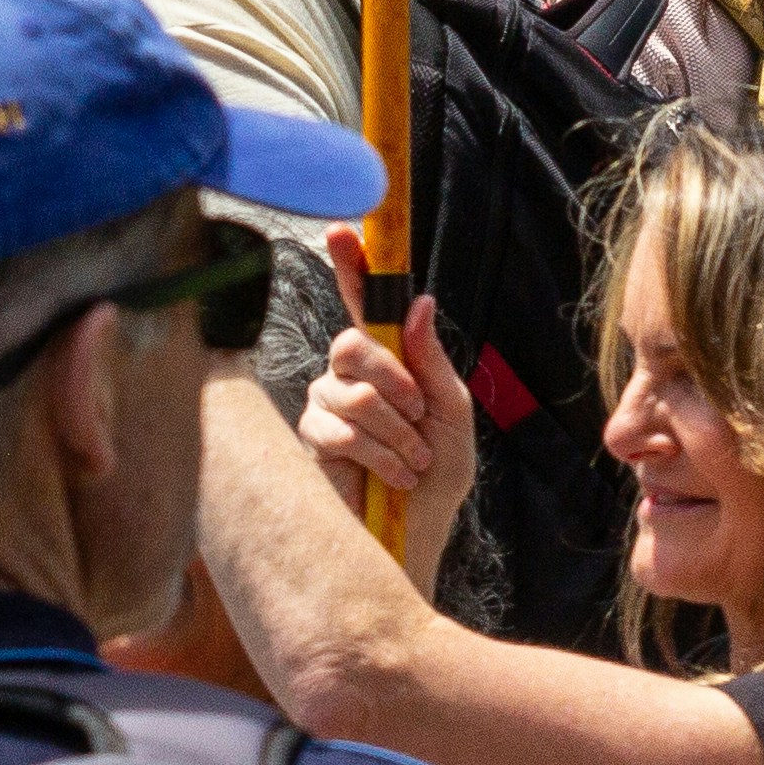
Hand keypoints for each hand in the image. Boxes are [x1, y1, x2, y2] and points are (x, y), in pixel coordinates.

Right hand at [306, 227, 475, 583]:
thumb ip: (434, 363)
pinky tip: (393, 476)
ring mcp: (324, 406)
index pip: (365, 303)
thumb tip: (420, 304)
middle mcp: (348, 375)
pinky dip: (379, 454)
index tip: (343, 231)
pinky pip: (338, 429)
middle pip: (353, 343)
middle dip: (395, 382)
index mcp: (387, 360)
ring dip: (395, 431)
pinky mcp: (311, 442)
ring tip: (412, 462)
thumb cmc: (437, 477)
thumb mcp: (452, 415)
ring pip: (351, 391)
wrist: (418, 534)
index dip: (351, 265)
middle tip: (419, 417)